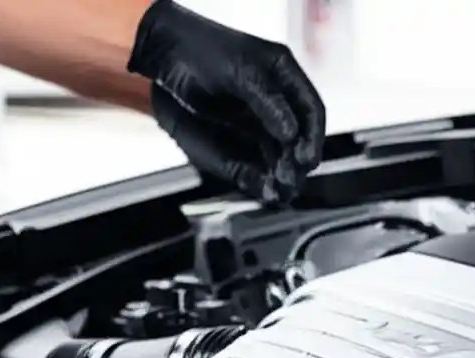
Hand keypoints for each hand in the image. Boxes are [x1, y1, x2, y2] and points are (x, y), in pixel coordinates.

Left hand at [127, 0, 325, 202]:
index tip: (304, 158)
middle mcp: (275, 103)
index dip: (312, 136)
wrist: (162, 59)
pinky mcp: (238, 142)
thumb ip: (268, 103)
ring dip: (280, 176)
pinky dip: (261, 180)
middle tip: (288, 178)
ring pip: (278, 157)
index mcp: (284, 78)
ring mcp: (256, 124)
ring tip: (278, 191)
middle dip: (295, 161)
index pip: (311, 111)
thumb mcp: (240, 71)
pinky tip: (265, 190)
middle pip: (297, 139)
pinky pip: (255, 165)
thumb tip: (291, 133)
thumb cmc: (200, 50)